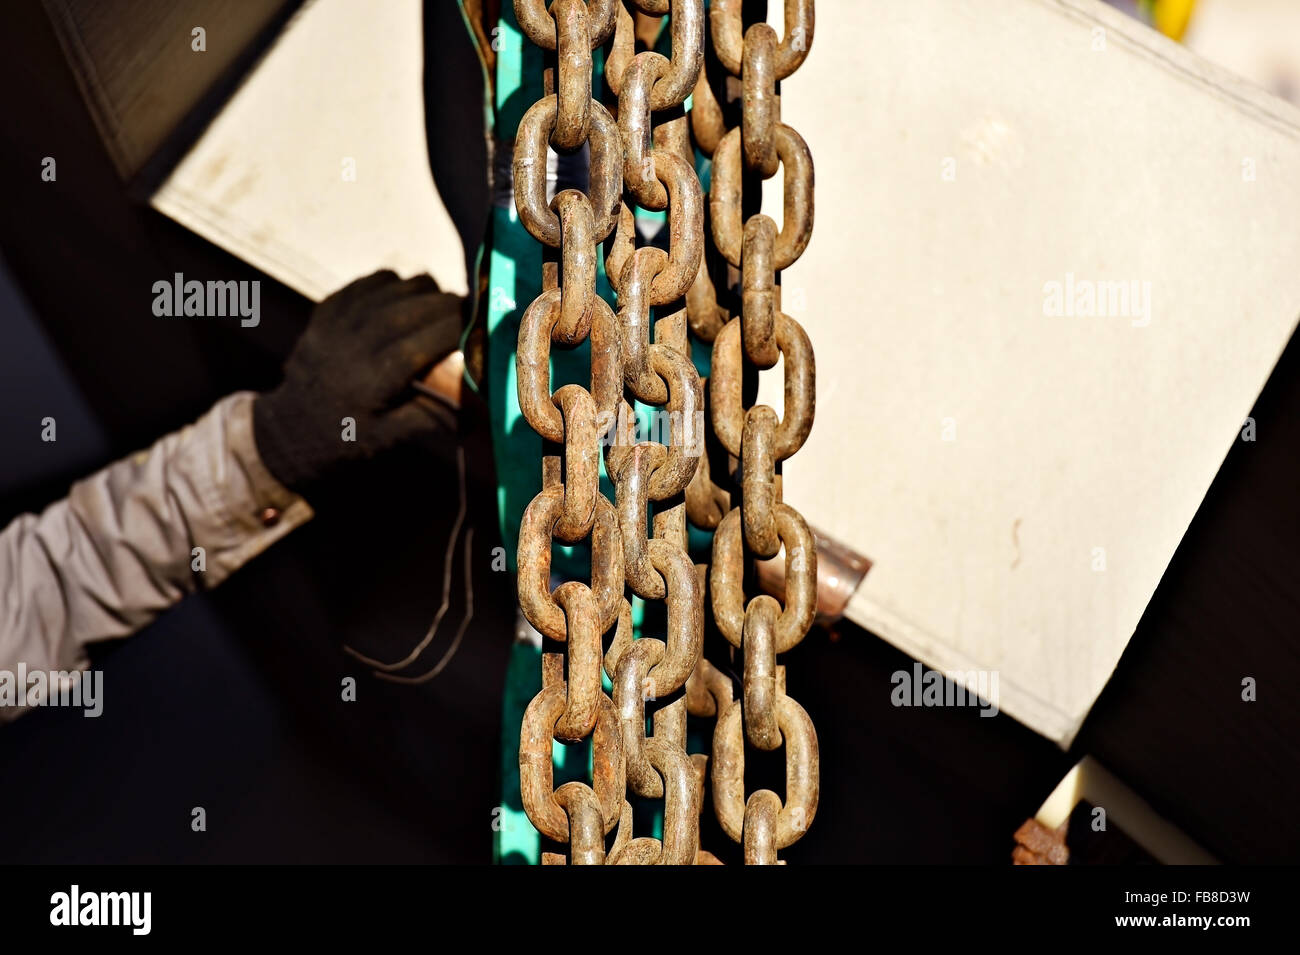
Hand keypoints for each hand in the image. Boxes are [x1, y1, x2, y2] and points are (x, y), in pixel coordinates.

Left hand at [253, 270, 463, 494]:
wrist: (287, 431)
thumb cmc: (346, 440)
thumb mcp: (389, 439)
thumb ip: (432, 418)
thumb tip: (479, 408)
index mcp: (375, 378)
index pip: (427, 340)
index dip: (459, 329)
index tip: (480, 329)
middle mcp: (356, 343)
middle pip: (414, 306)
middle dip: (448, 304)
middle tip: (469, 311)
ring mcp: (338, 322)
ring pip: (394, 287)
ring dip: (424, 290)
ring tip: (441, 303)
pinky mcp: (327, 311)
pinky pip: (369, 282)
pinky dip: (395, 283)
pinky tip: (406, 296)